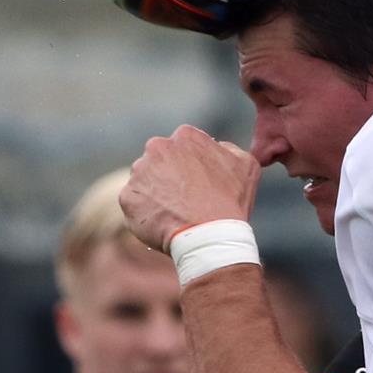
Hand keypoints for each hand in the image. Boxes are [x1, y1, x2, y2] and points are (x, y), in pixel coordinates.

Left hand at [122, 127, 261, 252]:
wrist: (209, 236)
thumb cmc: (230, 202)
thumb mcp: (246, 166)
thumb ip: (228, 149)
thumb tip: (218, 147)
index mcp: (186, 136)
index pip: (184, 146)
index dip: (192, 165)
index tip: (199, 182)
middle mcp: (157, 147)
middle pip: (160, 160)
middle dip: (169, 175)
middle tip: (185, 199)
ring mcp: (139, 172)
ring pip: (146, 181)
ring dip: (156, 193)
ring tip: (175, 213)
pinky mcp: (127, 196)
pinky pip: (135, 203)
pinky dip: (146, 213)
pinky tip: (164, 223)